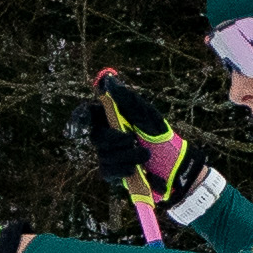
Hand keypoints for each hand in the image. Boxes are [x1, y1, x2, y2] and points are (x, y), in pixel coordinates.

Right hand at [87, 72, 196, 202]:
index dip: (80, 117)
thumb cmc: (160, 135)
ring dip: (127, 155)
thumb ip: (128, 99)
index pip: (87, 113)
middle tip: (133, 139)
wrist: (173, 163)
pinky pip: (107, 171)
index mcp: (112, 116)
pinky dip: (122, 169)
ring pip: (103, 155)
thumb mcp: (147, 114)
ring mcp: (108, 154)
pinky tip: (135, 168)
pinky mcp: (112, 172)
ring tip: (145, 154)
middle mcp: (106, 134)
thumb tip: (108, 80)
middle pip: (96, 136)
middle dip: (115, 139)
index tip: (83, 124)